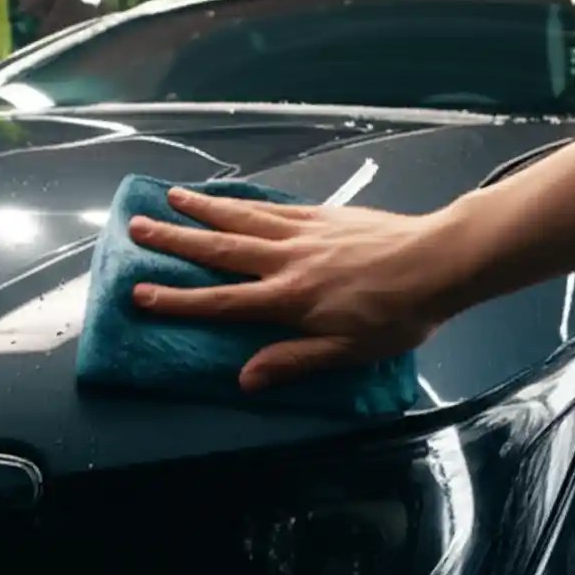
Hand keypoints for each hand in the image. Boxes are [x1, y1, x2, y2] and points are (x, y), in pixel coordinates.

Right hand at [129, 187, 459, 391]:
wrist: (437, 261)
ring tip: (172, 197)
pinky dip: (246, 200)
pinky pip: (274, 205)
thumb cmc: (397, 315)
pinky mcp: (323, 215)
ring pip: (243, 217)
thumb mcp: (347, 351)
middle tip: (137, 227)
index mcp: (288, 299)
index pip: (221, 301)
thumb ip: (293, 361)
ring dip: (204, 208)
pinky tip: (232, 197)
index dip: (177, 299)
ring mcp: (303, 232)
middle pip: (220, 248)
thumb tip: (244, 378)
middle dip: (176, 239)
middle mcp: (286, 260)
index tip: (140, 292)